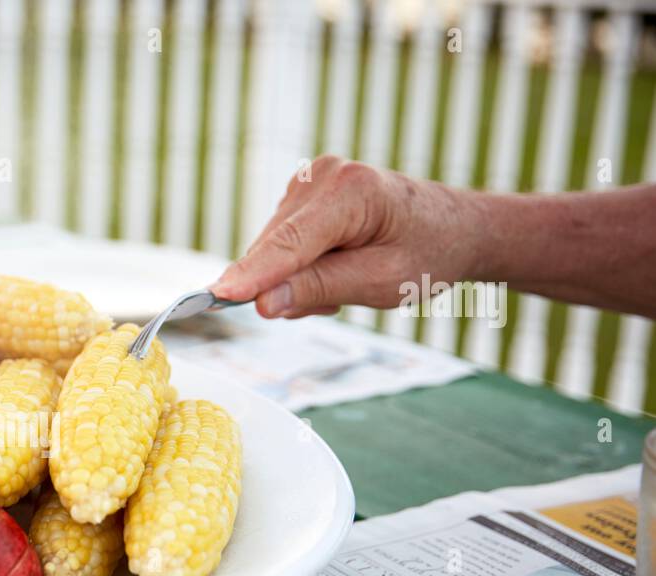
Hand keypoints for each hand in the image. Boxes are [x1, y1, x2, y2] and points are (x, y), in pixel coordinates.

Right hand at [210, 156, 477, 317]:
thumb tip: (262, 303)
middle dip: (288, 285)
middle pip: (274, 247)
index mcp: (351, 190)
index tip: (218, 296)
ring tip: (345, 280)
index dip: (254, 274)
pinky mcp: (300, 194)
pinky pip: (278, 244)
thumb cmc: (427, 254)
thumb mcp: (381, 283)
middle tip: (335, 304)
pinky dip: (297, 266)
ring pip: (271, 248)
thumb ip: (320, 289)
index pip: (289, 243)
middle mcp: (322, 175)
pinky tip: (334, 265)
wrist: (452, 228)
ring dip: (294, 278)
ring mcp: (308, 181)